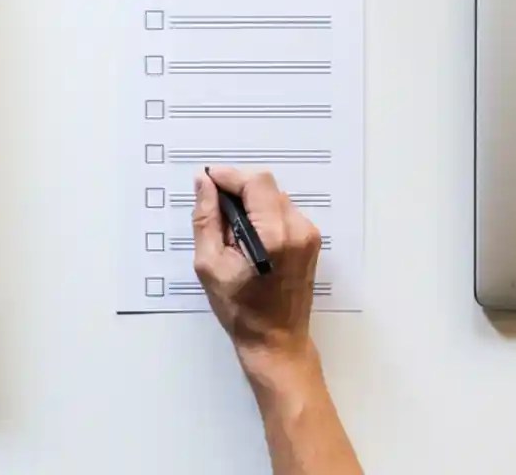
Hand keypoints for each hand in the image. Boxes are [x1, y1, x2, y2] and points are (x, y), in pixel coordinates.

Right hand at [192, 167, 322, 372]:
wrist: (277, 340)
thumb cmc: (240, 310)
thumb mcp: (210, 265)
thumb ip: (206, 218)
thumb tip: (204, 182)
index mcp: (274, 236)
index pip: (255, 183)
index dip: (229, 176)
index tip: (207, 181)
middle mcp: (298, 229)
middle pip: (266, 186)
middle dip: (238, 189)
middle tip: (215, 210)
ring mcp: (309, 234)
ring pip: (274, 196)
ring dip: (251, 203)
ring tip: (232, 232)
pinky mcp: (311, 240)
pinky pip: (283, 211)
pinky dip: (264, 215)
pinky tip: (250, 239)